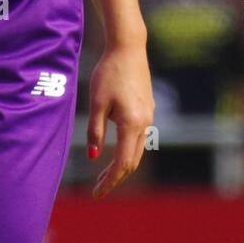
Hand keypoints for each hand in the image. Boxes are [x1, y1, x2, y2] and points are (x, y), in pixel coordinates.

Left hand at [87, 41, 154, 198]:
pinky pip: (139, 137)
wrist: (128, 49)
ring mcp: (149, 116)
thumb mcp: (96, 103)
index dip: (110, 181)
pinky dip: (127, 150)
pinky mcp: (148, 108)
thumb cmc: (109, 73)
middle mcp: (145, 123)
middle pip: (133, 161)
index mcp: (132, 124)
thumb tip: (94, 157)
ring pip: (137, 150)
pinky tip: (115, 151)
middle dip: (115, 177)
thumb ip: (95, 131)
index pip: (123, 163)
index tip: (98, 194)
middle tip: (97, 189)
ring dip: (122, 165)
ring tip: (103, 175)